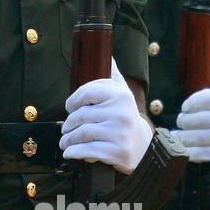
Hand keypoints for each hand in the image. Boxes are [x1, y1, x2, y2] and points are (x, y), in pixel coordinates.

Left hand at [60, 59, 152, 174]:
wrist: (143, 147)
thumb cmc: (125, 118)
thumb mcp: (123, 95)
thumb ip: (113, 77)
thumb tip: (108, 57)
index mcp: (121, 96)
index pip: (87, 92)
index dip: (73, 100)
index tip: (69, 107)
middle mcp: (121, 113)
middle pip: (80, 115)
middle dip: (68, 124)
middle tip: (65, 129)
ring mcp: (119, 133)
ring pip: (82, 133)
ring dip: (68, 140)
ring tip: (65, 142)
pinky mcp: (117, 151)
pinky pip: (87, 150)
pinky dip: (74, 152)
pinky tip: (70, 153)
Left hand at [172, 46, 209, 162]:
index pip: (199, 99)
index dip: (188, 104)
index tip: (185, 107)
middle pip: (192, 119)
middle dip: (183, 120)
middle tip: (182, 122)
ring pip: (192, 137)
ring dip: (180, 136)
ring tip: (177, 134)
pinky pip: (197, 153)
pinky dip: (187, 150)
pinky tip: (184, 147)